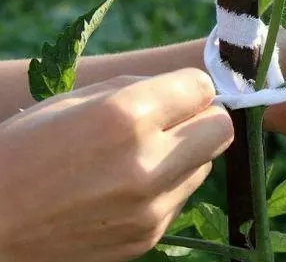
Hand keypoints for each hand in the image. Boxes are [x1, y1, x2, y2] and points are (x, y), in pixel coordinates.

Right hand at [0, 69, 232, 261]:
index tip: (178, 92)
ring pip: (204, 165)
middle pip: (221, 129)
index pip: (203, 88)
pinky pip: (181, 198)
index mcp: (125, 118)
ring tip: (142, 156)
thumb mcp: (73, 100)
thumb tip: (188, 90)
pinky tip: (127, 187)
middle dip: (204, 119)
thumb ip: (138, 89)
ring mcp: (151, 208)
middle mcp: (146, 165)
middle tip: (175, 120)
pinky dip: (167, 186)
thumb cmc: (23, 150)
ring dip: (185, 154)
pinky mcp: (148, 237)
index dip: (190, 87)